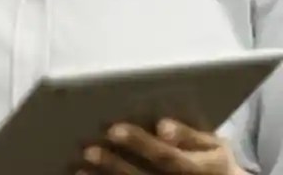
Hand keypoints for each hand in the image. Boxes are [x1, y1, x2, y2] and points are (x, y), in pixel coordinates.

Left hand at [79, 119, 245, 174]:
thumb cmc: (211, 160)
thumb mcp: (213, 146)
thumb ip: (190, 136)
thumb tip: (163, 128)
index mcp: (202, 168)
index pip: (169, 157)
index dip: (143, 145)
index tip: (115, 130)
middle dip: (117, 165)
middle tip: (90, 150)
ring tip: (82, 168)